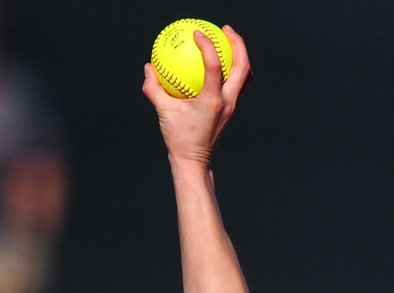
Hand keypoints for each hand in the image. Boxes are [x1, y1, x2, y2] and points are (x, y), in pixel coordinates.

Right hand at [141, 26, 250, 167]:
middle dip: (238, 43)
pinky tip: (219, 63)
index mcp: (213, 101)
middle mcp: (227, 101)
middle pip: (243, 66)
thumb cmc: (178, 138)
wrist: (194, 162)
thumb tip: (148, 67)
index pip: (215, 66)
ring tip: (228, 41)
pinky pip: (237, 84)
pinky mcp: (230, 109)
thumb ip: (153, 88)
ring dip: (240, 56)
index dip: (208, 45)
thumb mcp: (163, 112)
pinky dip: (232, 70)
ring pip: (245, 75)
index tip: (197, 33)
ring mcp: (232, 106)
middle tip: (225, 29)